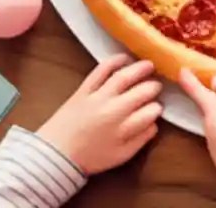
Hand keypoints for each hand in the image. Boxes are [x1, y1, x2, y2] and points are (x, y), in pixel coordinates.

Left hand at [36, 55, 162, 174]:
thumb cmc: (91, 157)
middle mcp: (114, 110)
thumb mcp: (121, 156)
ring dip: (140, 69)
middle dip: (153, 87)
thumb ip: (142, 139)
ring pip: (124, 77)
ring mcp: (99, 97)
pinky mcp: (84, 89)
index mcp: (125, 129)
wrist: (58, 153)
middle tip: (156, 86)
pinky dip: (114, 61)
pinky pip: (101, 70)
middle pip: (142, 92)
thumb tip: (155, 123)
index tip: (156, 107)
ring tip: (149, 65)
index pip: (151, 112)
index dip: (157, 108)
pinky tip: (125, 58)